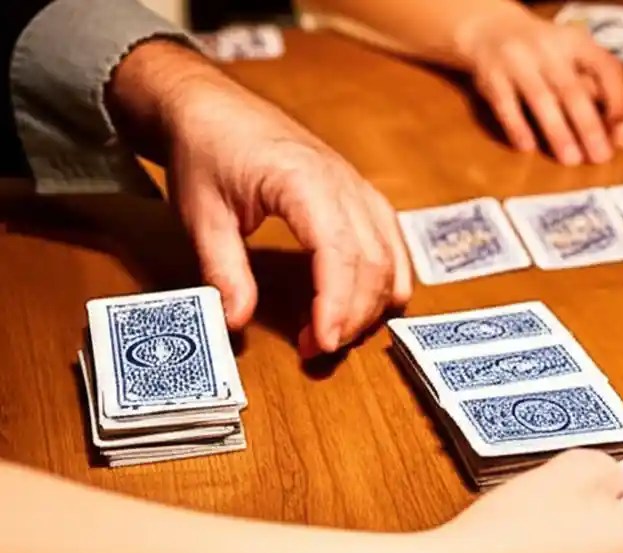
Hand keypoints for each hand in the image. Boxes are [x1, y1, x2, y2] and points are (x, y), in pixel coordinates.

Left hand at [110, 41, 411, 357]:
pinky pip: (393, 242)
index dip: (337, 304)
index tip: (321, 343)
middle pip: (373, 262)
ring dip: (373, 304)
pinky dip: (389, 279)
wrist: (208, 105)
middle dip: (353, 315)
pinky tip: (367, 305)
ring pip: (391, 256)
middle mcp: (343, 183)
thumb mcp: (200, 214)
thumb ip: (223, 270)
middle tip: (316, 349)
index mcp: (304, 181)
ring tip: (337, 333)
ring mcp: (357, 187)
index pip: (339, 253)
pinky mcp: (360, 194)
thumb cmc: (204, 150)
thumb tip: (234, 322)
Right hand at [460, 7, 622, 164]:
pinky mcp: (490, 75)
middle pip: (572, 90)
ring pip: (541, 99)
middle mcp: (549, 48)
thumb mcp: (571, 57)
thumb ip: (593, 88)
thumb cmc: (543, 54)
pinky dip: (517, 126)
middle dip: (589, 127)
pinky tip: (528, 147)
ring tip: (571, 160)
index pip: (606, 70)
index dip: (618, 104)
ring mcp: (517, 60)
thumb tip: (617, 134)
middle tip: (601, 158)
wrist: (488, 28)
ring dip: (558, 132)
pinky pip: (504, 104)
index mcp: (578, 42)